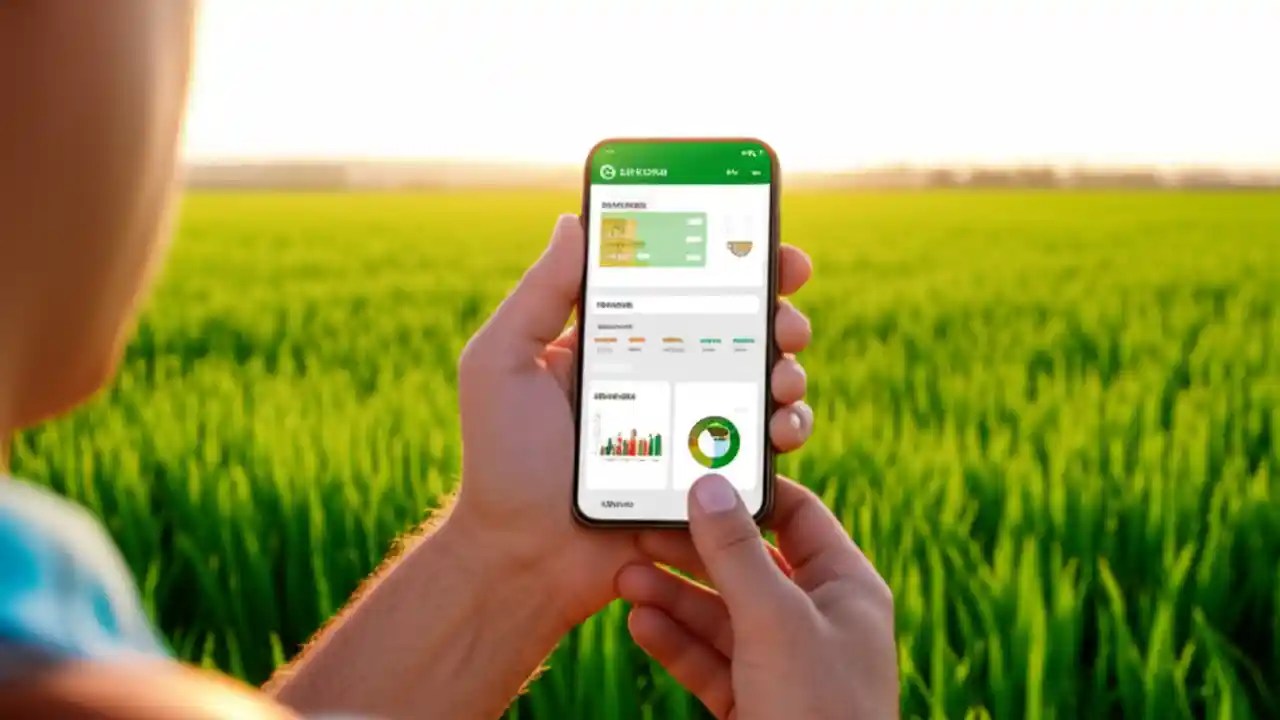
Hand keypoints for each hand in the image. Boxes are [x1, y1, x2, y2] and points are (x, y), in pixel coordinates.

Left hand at [449, 215, 815, 628]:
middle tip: (784, 312)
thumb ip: (539, 292)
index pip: (679, 283)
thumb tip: (575, 221)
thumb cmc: (502, 459)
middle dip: (776, 308)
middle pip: (736, 325)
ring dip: (788, 365)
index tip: (760, 238)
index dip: (726, 257)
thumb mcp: (502, 361)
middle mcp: (661, 374)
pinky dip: (788, 424)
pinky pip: (764, 441)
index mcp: (617, 340)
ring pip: (762, 378)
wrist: (524, 555)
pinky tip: (781, 424)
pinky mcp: (708, 471)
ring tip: (781, 373)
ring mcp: (690, 423)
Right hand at [619, 475, 898, 719]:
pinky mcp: (755, 705)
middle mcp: (817, 621)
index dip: (749, 492)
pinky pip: (711, 662)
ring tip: (624, 578)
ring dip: (673, 596)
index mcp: (846, 588)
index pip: (797, 515)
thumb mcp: (775, 620)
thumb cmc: (818, 711)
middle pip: (748, 565)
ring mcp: (785, 666)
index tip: (695, 474)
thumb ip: (736, 551)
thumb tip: (708, 483)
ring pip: (722, 615)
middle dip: (693, 550)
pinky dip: (676, 643)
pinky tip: (640, 623)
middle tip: (640, 527)